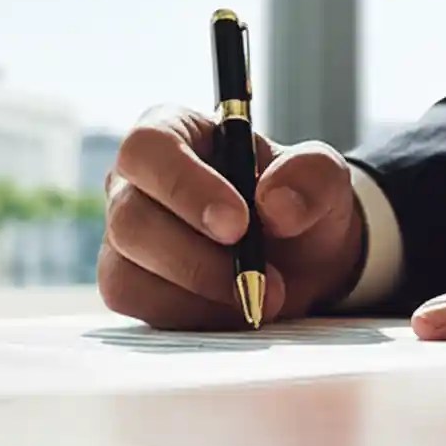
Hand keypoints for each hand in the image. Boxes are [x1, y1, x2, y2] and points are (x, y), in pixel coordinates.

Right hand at [97, 105, 365, 329]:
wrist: (298, 259)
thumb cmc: (295, 202)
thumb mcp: (322, 177)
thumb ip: (310, 176)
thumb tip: (276, 205)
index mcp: (171, 131)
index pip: (148, 146)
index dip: (184, 186)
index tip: (237, 223)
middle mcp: (133, 181)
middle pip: (131, 217)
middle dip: (196, 257)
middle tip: (261, 277)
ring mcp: (123, 235)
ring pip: (127, 269)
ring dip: (200, 291)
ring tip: (262, 295)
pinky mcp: (127, 281)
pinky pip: (137, 303)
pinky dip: (190, 314)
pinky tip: (231, 307)